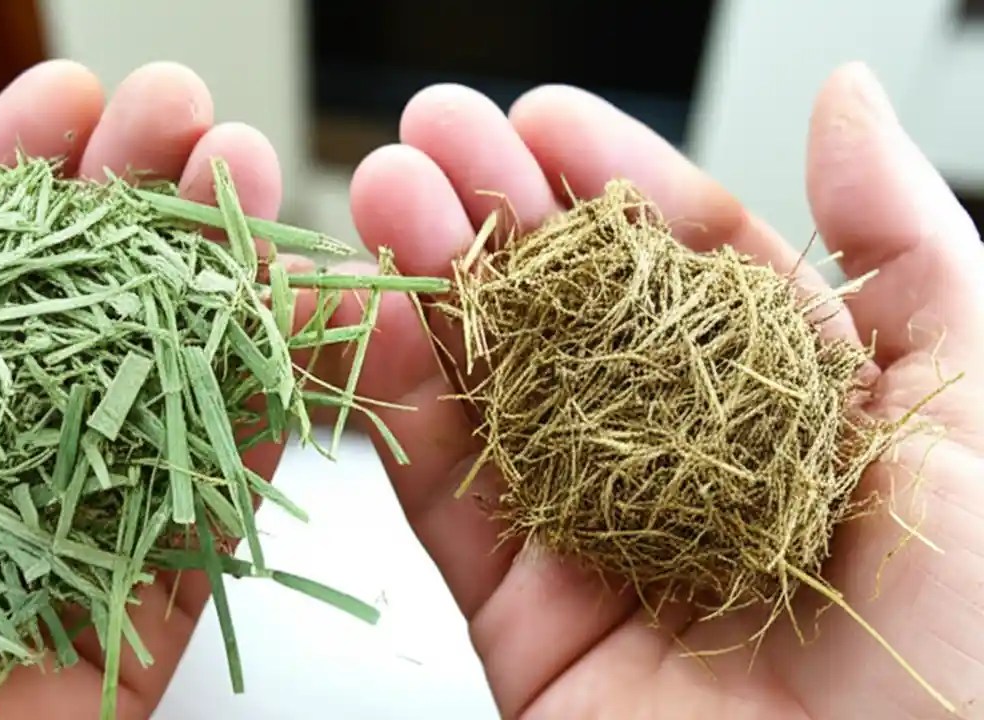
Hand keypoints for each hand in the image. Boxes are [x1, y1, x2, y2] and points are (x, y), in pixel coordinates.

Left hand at [0, 60, 286, 719]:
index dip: (26, 170)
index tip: (79, 96)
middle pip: (83, 308)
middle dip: (141, 203)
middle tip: (191, 120)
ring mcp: (66, 531)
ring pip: (162, 391)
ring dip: (217, 285)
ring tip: (256, 191)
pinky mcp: (131, 617)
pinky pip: (213, 513)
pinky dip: (265, 422)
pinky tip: (294, 328)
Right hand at [339, 62, 983, 717]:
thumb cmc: (967, 655)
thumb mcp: (968, 412)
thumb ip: (902, 250)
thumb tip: (842, 102)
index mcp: (782, 404)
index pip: (680, 265)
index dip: (611, 181)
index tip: (544, 119)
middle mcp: (676, 459)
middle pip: (569, 315)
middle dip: (497, 214)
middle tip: (432, 136)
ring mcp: (589, 531)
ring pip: (488, 388)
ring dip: (429, 284)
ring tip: (383, 194)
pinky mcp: (517, 611)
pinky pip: (443, 493)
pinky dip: (394, 403)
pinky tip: (371, 317)